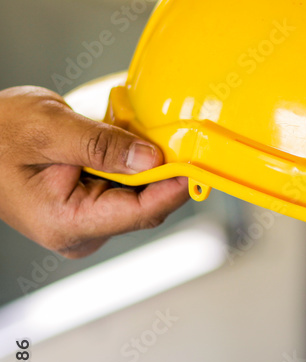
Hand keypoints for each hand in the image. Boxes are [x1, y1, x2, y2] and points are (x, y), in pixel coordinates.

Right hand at [0, 86, 188, 258]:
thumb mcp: (49, 128)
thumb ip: (102, 144)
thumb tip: (152, 158)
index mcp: (68, 223)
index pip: (142, 213)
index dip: (175, 188)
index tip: (199, 164)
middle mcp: (81, 233)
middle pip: (146, 207)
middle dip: (161, 171)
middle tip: (170, 134)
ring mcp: (86, 224)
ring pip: (139, 197)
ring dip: (145, 166)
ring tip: (129, 132)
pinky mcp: (88, 210)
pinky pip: (125, 191)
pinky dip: (131, 166)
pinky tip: (122, 143)